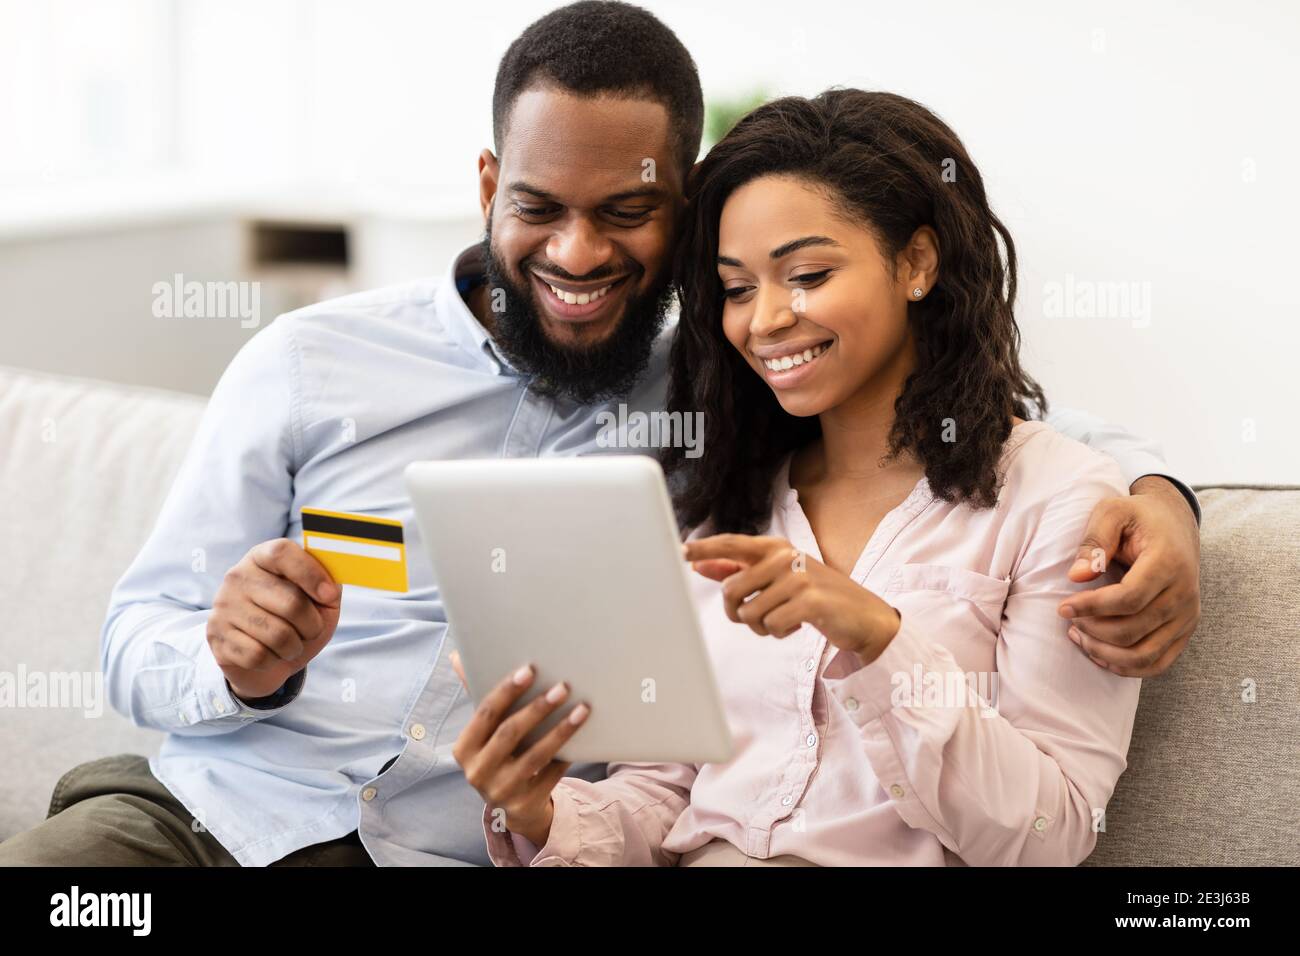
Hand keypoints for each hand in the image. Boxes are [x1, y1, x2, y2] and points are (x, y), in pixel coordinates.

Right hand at [207, 538, 341, 699]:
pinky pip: (258, 656)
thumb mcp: (319, 599)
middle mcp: (237, 577)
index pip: (282, 552)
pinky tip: (270, 654)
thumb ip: (328, 583)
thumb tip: (336, 576)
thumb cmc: (298, 621)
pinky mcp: (216, 637)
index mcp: (262, 557)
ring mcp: (223, 607)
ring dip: (294, 647)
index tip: (329, 595)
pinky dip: (273, 661)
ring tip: (291, 644)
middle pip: (291, 602)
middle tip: (312, 630)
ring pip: (277, 635)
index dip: (311, 574)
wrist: (267, 658)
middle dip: (312, 625)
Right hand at [450, 654, 589, 847]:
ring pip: (535, 756)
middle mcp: (477, 773)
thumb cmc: (500, 755)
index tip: (529, 670)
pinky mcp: (526, 804)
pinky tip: (584, 738)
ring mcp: (501, 792)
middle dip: (538, 708)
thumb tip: (457, 654)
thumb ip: (480, 697)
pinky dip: (567, 755)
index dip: (507, 691)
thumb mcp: (486, 734)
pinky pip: (552, 775)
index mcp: (464, 749)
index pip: (485, 713)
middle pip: (510, 733)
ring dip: (560, 730)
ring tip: (582, 709)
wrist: (513, 806)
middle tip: (563, 687)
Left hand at [683, 534, 900, 659]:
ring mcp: (798, 577)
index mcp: (775, 547)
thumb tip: (700, 566)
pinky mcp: (809, 601)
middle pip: (731, 590)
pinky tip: (798, 626)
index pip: (732, 544)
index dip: (704, 548)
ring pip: (750, 613)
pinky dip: (780, 633)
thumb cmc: (815, 595)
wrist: (863, 615)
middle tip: (759, 616)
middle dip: (738, 612)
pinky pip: (772, 625)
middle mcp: (785, 556)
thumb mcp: (779, 577)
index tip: (680, 551)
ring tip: (784, 619)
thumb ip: (740, 570)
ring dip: (763, 626)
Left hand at [1059, 477, 1200, 676]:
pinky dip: (1126, 667)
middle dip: (1093, 630)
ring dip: (1104, 653)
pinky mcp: (1185, 630)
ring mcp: (1188, 616)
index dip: (1091, 607)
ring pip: (1144, 655)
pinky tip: (1099, 653)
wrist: (1175, 524)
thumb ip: (1094, 540)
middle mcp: (1184, 594)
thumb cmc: (1138, 517)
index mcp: (1168, 562)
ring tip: (1078, 635)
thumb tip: (1077, 576)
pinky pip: (1157, 663)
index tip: (1063, 607)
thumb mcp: (1113, 512)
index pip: (1129, 599)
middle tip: (1068, 618)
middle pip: (1134, 630)